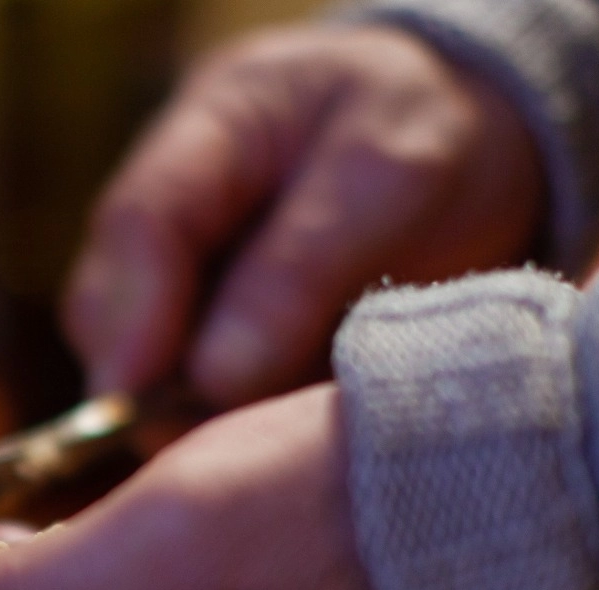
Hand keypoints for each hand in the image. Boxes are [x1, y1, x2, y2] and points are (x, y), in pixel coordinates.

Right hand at [66, 23, 542, 408]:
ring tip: (261, 453)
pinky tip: (276, 446)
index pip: (137, 227)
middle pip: (114, 305)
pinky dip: (228, 424)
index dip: (131, 320)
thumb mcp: (392, 175)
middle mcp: (177, 206)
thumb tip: (215, 379)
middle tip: (215, 449)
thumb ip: (302, 267)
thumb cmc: (436, 129)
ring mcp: (191, 269)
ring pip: (144, 359)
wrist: (485, 128)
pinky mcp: (221, 327)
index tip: (142, 403)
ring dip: (187, 414)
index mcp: (211, 130)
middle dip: (148, 384)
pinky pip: (196, 390)